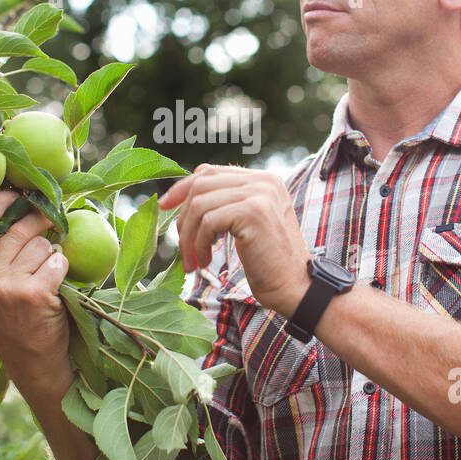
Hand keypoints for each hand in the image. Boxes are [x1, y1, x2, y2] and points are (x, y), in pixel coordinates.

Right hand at [0, 191, 73, 401]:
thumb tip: (7, 204)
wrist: (32, 362)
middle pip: (16, 231)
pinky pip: (58, 262)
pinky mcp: (33, 293)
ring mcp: (4, 287)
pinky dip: (63, 271)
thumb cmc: (12, 320)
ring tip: (44, 280)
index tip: (13, 191)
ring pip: (40, 246)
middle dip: (38, 226)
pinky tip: (56, 289)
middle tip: (50, 226)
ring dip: (50, 256)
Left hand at [158, 164, 308, 316]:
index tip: (164, 206)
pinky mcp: (254, 211)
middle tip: (182, 248)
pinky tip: (205, 260)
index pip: (210, 172)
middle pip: (201, 185)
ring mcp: (260, 193)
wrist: (296, 287)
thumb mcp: (247, 225)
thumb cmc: (268, 262)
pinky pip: (208, 222)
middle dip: (183, 218)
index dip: (182, 188)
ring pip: (200, 204)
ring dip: (189, 237)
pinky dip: (200, 243)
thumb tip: (184, 197)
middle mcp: (263, 180)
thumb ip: (226, 204)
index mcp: (263, 179)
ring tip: (194, 261)